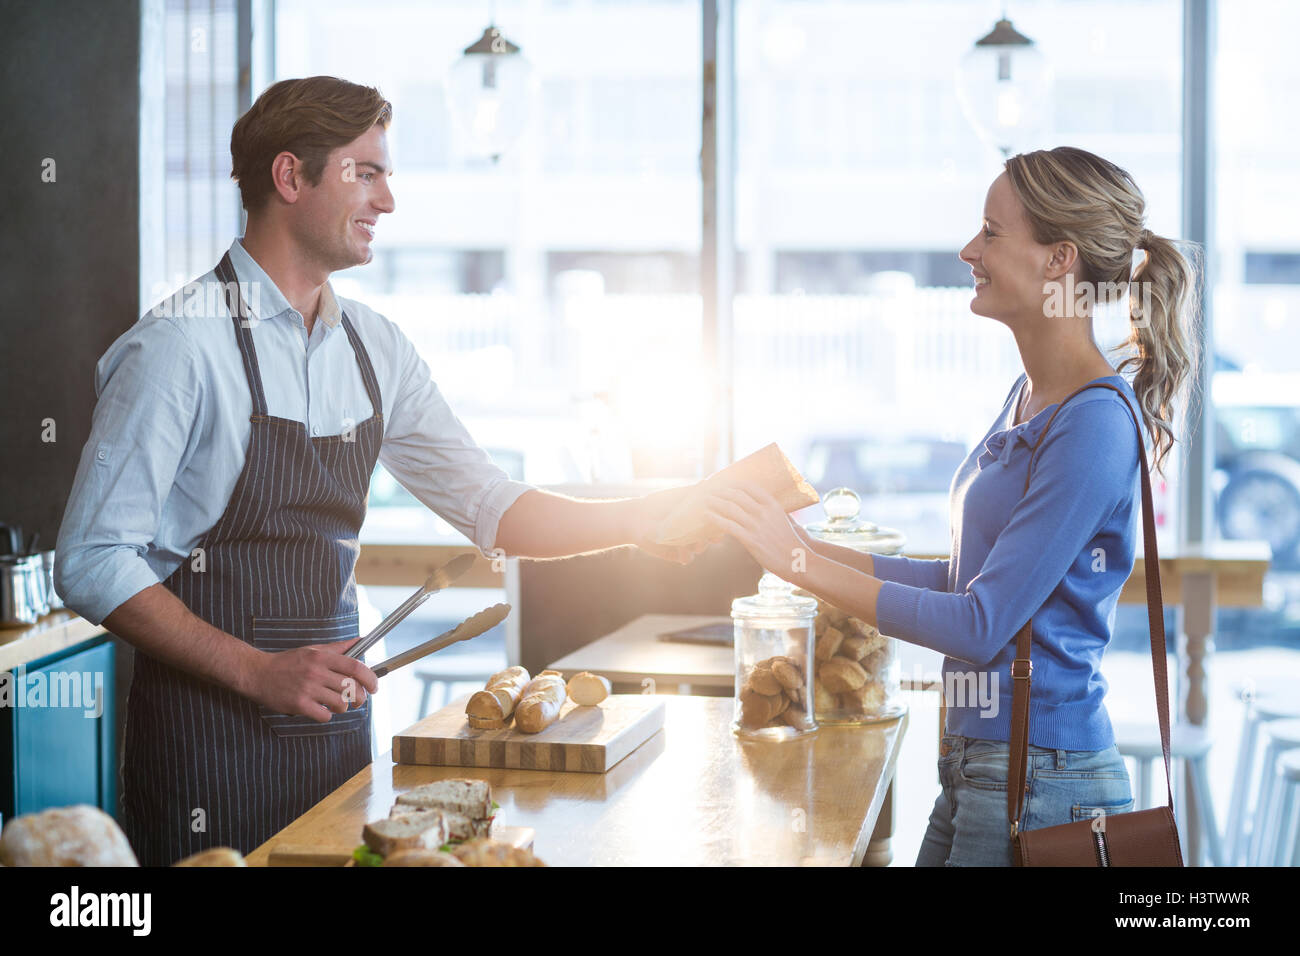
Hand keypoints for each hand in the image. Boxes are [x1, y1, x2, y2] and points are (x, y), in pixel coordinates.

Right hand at [246, 638, 378, 721]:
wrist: (257, 673)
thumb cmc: (288, 663)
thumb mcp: (314, 650)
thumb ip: (339, 648)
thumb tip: (362, 640)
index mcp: (322, 657)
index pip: (356, 668)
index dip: (371, 678)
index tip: (374, 686)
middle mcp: (317, 672)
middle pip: (352, 688)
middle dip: (360, 697)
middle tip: (358, 700)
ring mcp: (308, 689)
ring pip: (340, 704)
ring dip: (342, 707)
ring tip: (334, 703)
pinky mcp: (299, 705)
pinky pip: (325, 716)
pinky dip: (326, 715)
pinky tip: (319, 709)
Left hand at [627, 485, 723, 564]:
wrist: (636, 517)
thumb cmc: (657, 503)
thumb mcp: (676, 496)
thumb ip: (693, 491)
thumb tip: (708, 481)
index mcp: (696, 517)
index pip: (714, 520)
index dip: (719, 521)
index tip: (722, 518)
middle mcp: (694, 531)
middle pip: (710, 536)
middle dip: (713, 536)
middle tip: (713, 536)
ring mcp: (686, 544)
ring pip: (700, 548)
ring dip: (701, 546)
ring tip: (697, 543)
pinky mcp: (676, 554)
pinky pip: (687, 558)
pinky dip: (686, 556)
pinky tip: (682, 552)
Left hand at [703, 483, 807, 577]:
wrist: (796, 560)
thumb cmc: (789, 541)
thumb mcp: (783, 519)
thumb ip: (771, 510)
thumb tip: (760, 502)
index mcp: (772, 505)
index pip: (749, 487)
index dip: (733, 484)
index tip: (723, 483)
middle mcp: (764, 512)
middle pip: (736, 495)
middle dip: (720, 491)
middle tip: (709, 490)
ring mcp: (757, 526)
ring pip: (730, 508)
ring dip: (714, 502)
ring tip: (704, 500)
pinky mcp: (751, 540)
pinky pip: (728, 525)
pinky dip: (715, 518)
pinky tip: (707, 515)